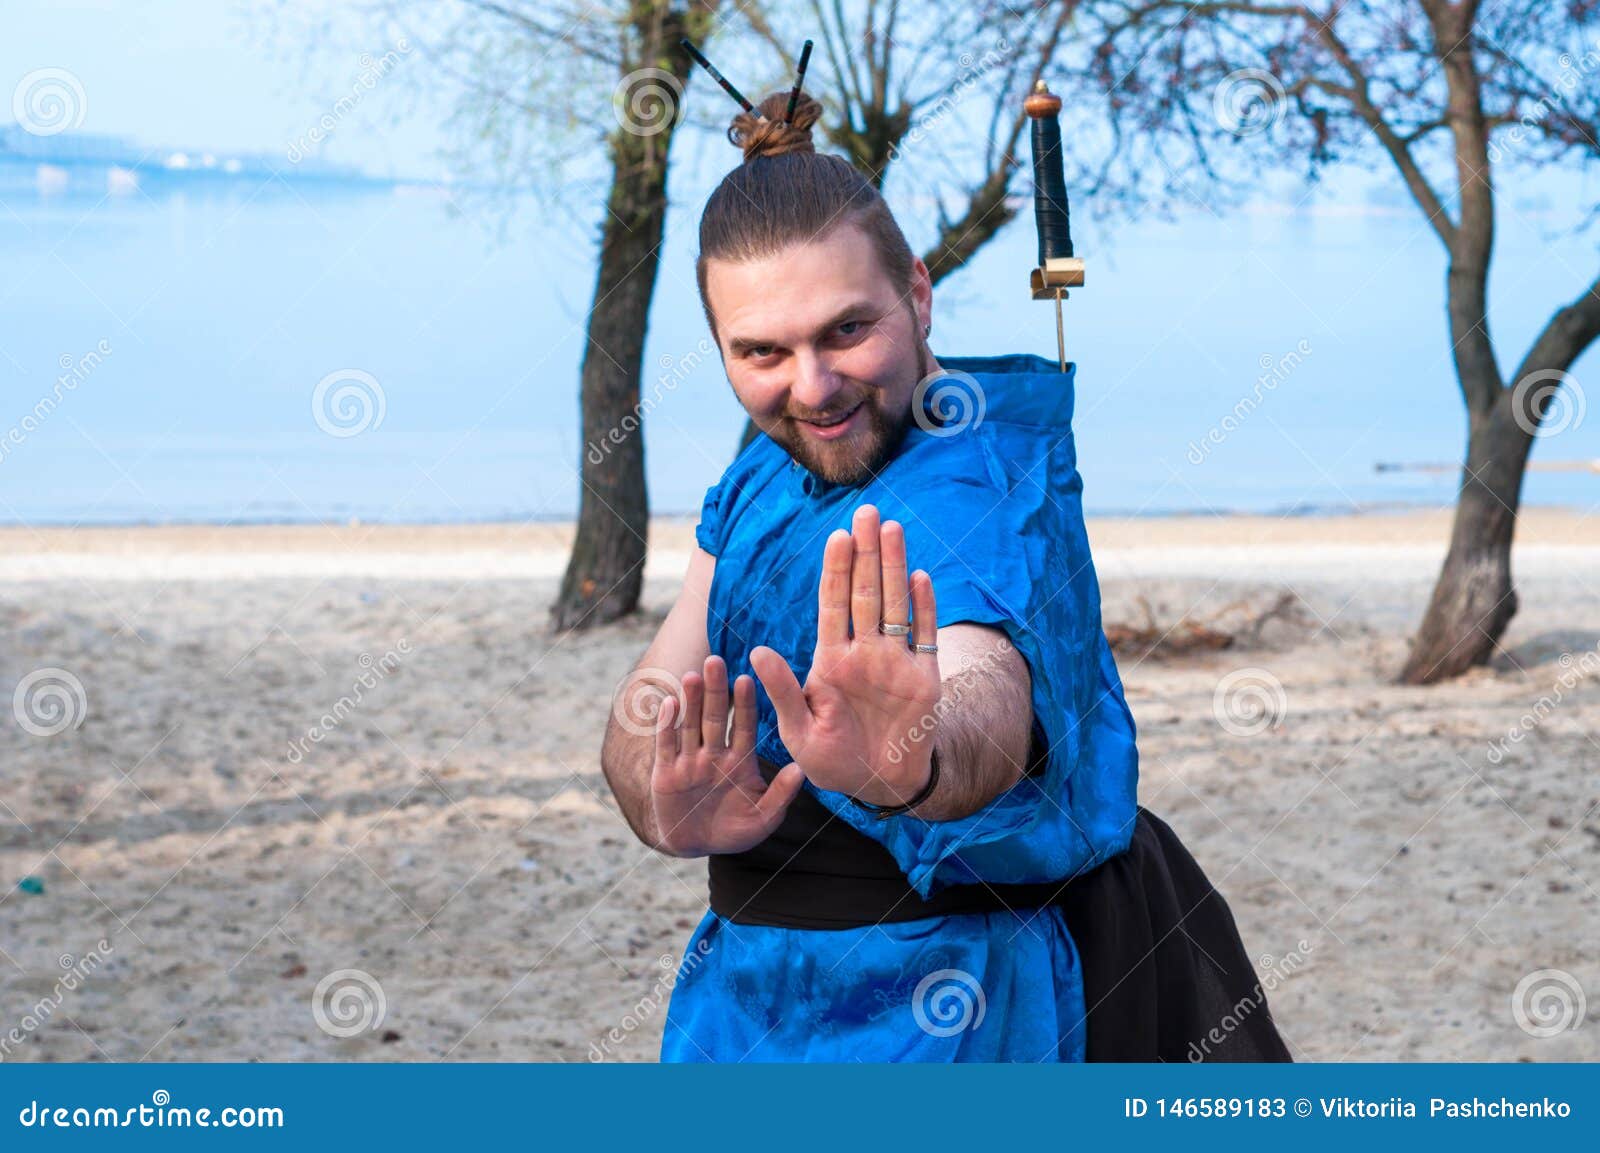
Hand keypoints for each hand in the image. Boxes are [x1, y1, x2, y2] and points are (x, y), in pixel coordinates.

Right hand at [649, 655, 804, 856]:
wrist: (696, 846)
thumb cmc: (735, 831)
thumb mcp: (763, 817)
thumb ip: (780, 795)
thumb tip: (800, 770)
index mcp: (739, 760)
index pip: (743, 725)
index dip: (744, 703)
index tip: (747, 679)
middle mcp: (714, 754)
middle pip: (714, 717)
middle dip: (715, 690)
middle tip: (716, 661)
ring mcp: (689, 761)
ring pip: (690, 725)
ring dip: (690, 700)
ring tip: (692, 675)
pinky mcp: (665, 772)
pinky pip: (666, 744)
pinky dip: (666, 725)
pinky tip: (669, 703)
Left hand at [749, 505, 942, 808]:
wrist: (878, 785)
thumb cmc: (831, 760)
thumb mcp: (797, 730)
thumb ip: (782, 690)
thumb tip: (755, 650)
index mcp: (831, 660)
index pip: (832, 604)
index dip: (834, 569)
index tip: (837, 535)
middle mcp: (864, 652)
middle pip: (864, 592)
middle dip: (866, 552)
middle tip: (868, 511)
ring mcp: (895, 661)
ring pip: (893, 604)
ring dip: (894, 566)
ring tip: (892, 529)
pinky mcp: (924, 678)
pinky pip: (925, 635)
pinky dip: (923, 608)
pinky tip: (920, 577)